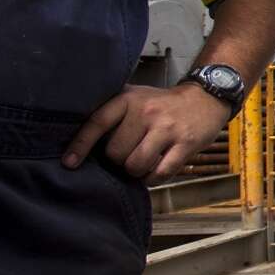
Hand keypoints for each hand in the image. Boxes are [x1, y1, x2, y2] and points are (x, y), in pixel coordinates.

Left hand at [62, 83, 232, 184]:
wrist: (205, 98)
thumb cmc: (162, 104)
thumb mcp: (136, 97)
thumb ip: (112, 113)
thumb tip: (80, 143)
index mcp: (130, 99)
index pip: (98, 122)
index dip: (80, 145)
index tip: (69, 163)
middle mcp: (147, 112)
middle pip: (116, 153)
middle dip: (119, 160)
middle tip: (130, 153)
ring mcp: (167, 128)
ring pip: (136, 165)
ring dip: (137, 171)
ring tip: (144, 161)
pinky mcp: (185, 143)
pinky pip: (160, 173)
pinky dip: (154, 178)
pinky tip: (157, 168)